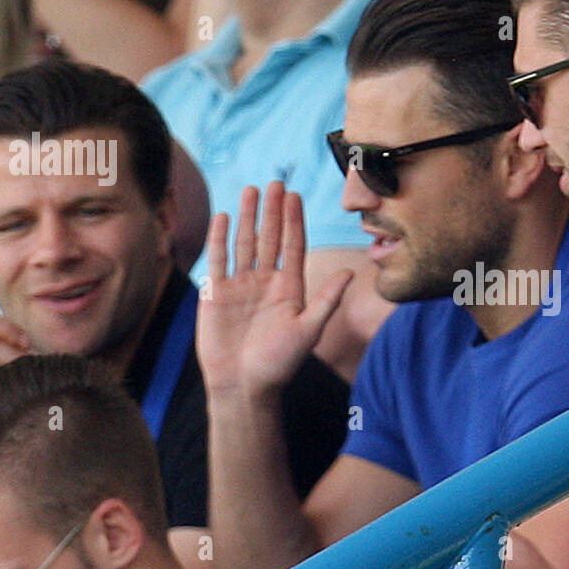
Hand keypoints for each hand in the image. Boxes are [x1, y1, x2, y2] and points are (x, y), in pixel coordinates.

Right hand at [196, 183, 351, 399]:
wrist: (244, 385)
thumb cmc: (279, 363)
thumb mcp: (308, 330)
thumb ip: (328, 300)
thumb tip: (352, 273)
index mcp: (290, 288)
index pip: (293, 246)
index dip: (294, 221)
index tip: (296, 196)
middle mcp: (266, 281)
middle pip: (270, 238)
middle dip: (273, 211)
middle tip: (277, 182)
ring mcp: (241, 285)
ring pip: (245, 242)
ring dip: (249, 217)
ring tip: (252, 190)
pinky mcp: (217, 293)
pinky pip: (218, 260)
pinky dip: (219, 238)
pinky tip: (223, 216)